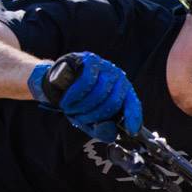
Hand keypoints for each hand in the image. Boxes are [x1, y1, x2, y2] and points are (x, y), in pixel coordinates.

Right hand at [28, 51, 142, 142]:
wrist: (57, 84)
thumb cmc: (79, 104)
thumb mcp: (90, 122)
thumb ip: (102, 130)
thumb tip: (111, 131)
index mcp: (123, 92)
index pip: (133, 104)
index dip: (133, 118)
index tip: (131, 131)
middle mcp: (118, 77)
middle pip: (113, 102)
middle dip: (95, 116)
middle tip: (80, 119)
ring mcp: (105, 67)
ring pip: (100, 92)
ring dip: (82, 107)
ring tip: (70, 110)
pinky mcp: (90, 60)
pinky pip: (86, 81)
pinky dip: (75, 95)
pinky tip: (67, 101)